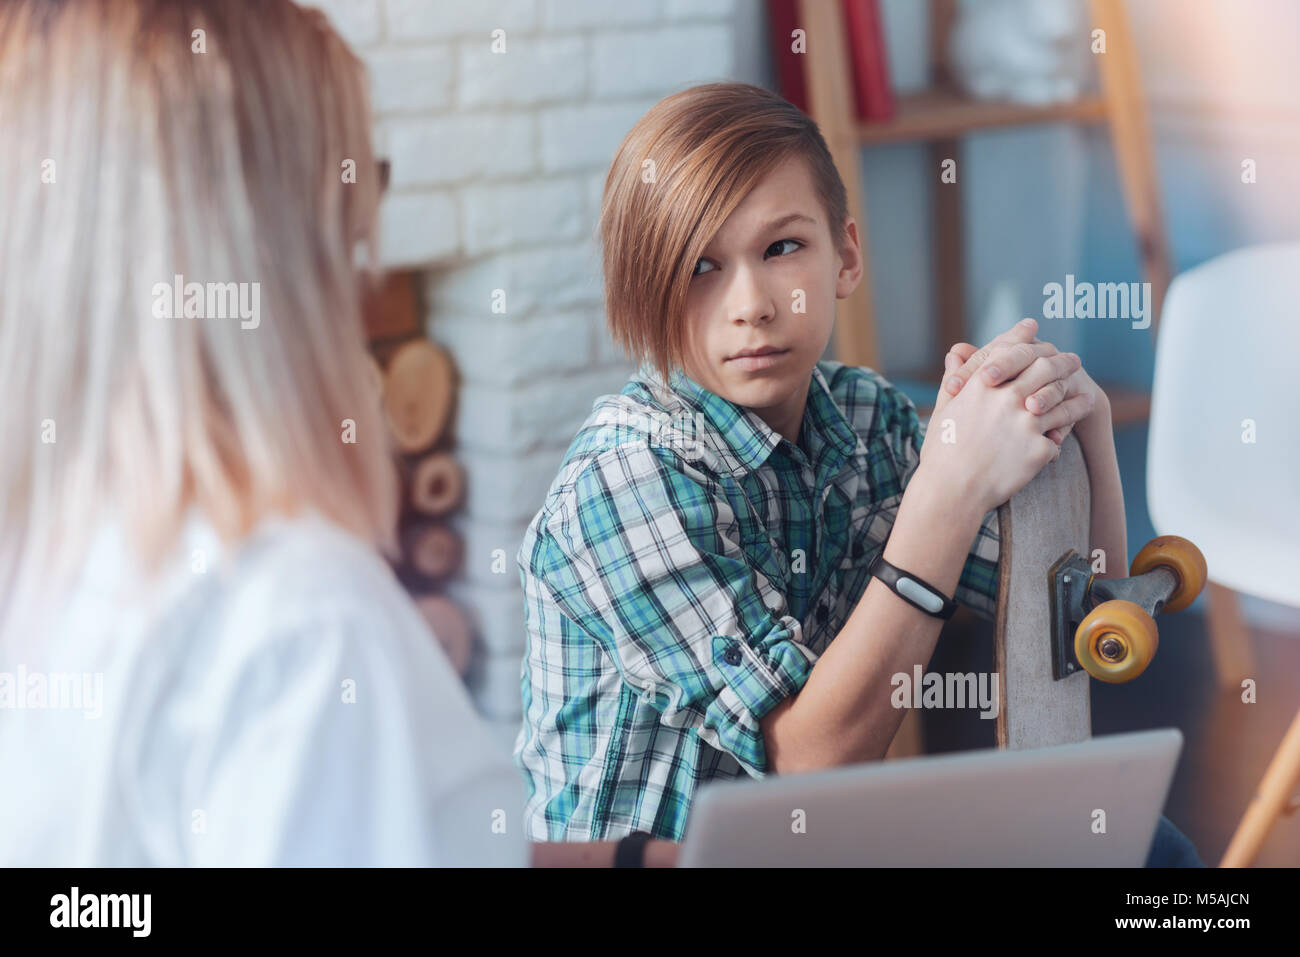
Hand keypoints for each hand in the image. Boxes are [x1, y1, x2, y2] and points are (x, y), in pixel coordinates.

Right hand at [919, 331, 1096, 513]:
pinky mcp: (1038, 450)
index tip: (1034, 329)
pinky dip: (1059, 440)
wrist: (951, 491)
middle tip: (1073, 361)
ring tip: (1086, 398)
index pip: (1011, 350)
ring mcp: (1026, 423)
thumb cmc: (942, 452)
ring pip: (1062, 402)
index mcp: (982, 385)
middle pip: (1046, 369)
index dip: (1024, 337)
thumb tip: (955, 353)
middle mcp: (1007, 398)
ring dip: (1076, 399)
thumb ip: (954, 379)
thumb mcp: (943, 410)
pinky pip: (1057, 440)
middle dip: (1063, 362)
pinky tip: (1065, 440)